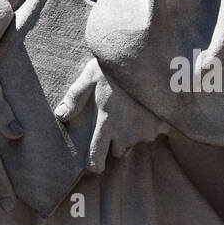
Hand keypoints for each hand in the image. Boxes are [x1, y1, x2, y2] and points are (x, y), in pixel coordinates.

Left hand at [56, 58, 167, 173]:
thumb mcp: (89, 77)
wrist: (148, 57)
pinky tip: (146, 107)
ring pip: (136, 141)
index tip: (92, 167)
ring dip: (133, 132)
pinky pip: (155, 131)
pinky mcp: (163, 124)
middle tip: (114, 120)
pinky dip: (151, 123)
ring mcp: (146, 129)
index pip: (97, 157)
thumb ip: (74, 98)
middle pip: (118, 151)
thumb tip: (60, 115)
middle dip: (115, 142)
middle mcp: (126, 132)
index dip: (93, 165)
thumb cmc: (114, 66)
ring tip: (130, 109)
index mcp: (106, 122)